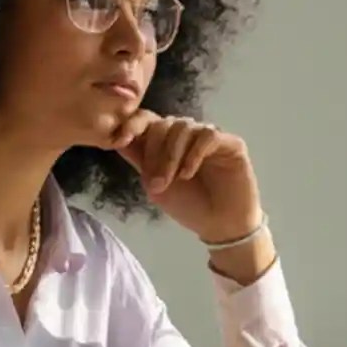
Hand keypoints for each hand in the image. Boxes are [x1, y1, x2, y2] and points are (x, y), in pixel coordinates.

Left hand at [113, 112, 263, 242]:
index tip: (120, 140)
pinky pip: (207, 136)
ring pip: (183, 127)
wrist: (220, 227)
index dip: (132, 124)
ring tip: (176, 180)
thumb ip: (140, 161)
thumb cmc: (189, 207)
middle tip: (158, 183)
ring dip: (173, 155)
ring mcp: (209, 136)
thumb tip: (115, 138)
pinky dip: (194, 154)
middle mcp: (187, 135)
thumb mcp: (155, 185)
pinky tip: (189, 173)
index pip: (147, 119)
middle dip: (155, 152)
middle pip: (163, 124)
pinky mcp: (231, 143)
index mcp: (167, 142)